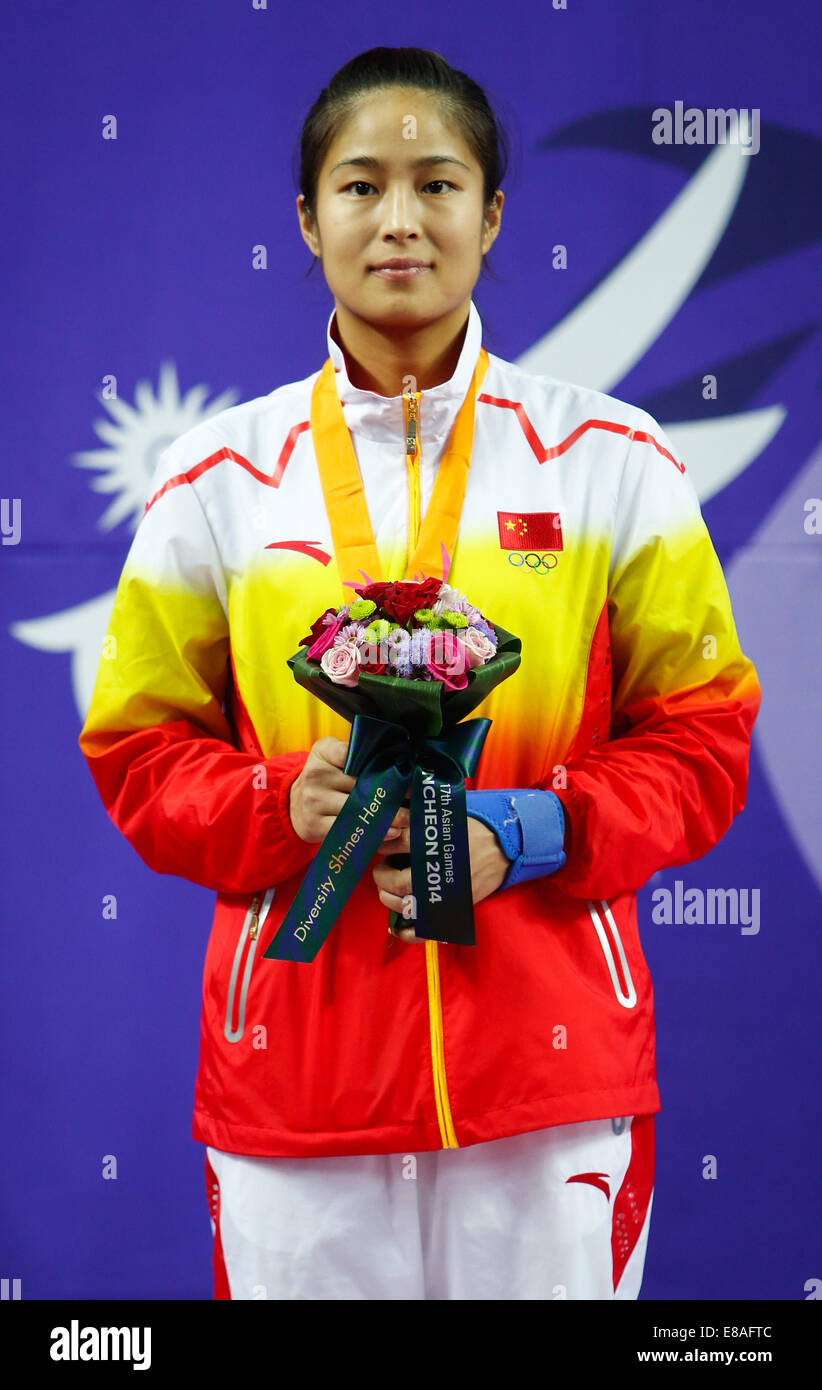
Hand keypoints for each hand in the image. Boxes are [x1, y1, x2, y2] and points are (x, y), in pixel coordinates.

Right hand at [289, 737, 409, 845]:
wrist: (293, 804)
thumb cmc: (324, 777)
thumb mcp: (332, 755)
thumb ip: (357, 752)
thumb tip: (396, 759)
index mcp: (323, 753)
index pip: (352, 753)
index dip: (380, 764)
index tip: (404, 774)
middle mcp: (316, 775)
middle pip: (361, 785)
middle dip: (390, 794)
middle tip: (414, 800)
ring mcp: (314, 801)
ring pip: (357, 809)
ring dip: (386, 816)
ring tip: (407, 819)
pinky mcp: (315, 825)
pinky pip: (348, 830)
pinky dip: (372, 832)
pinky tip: (390, 832)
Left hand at [371, 814, 509, 943]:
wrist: (504, 849)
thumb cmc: (471, 830)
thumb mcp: (446, 815)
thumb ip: (418, 813)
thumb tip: (390, 808)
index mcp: (434, 843)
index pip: (396, 844)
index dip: (384, 845)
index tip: (384, 845)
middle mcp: (437, 870)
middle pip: (394, 881)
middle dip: (381, 875)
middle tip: (384, 869)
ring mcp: (444, 894)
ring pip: (403, 905)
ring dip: (388, 898)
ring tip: (389, 890)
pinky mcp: (452, 910)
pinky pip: (424, 930)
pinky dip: (407, 933)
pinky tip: (396, 927)